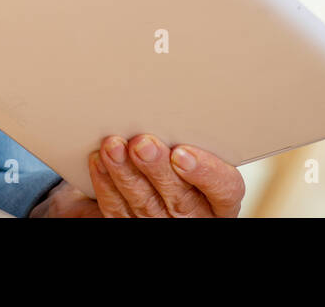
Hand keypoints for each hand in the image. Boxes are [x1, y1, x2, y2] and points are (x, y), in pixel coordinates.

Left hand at [31, 135, 244, 216]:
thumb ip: (192, 134)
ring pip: (144, 204)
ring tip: (113, 146)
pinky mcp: (131, 225)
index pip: (224, 189)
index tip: (183, 152)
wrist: (152, 182)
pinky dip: (106, 185)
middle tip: (142, 143)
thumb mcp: (198, 145)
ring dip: (125, 173)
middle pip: (180, 197)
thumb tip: (177, 98)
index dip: (206, 173)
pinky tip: (100, 161)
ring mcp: (163, 222)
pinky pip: (117, 210)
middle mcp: (196, 214)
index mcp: (221, 197)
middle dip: (157, 168)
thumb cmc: (183, 152)